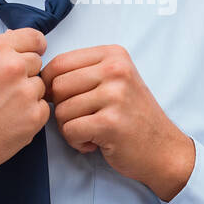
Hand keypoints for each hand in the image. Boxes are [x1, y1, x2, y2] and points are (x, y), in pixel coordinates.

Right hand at [0, 28, 49, 198]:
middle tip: (0, 93)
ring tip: (0, 110)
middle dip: (24, 76)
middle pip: (36, 64)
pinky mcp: (33, 118)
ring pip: (40, 88)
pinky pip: (43, 110)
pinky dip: (30, 117)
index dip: (33, 49)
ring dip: (27, 97)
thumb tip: (18, 45)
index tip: (27, 59)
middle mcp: (13, 67)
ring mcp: (25, 93)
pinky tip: (7, 123)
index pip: (35, 39)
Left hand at [40, 44, 194, 201]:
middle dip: (61, 108)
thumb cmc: (132, 116)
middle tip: (81, 119)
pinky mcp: (111, 122)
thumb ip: (83, 72)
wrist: (163, 149)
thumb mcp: (115, 81)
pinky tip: (93, 143)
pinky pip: (69, 130)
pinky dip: (76, 142)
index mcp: (114, 54)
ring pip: (61, 110)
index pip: (60, 62)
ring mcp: (115, 95)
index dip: (51, 84)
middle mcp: (116, 70)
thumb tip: (40, 78)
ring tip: (90, 131)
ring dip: (69, 128)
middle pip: (57, 86)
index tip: (64, 100)